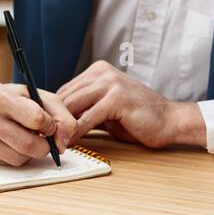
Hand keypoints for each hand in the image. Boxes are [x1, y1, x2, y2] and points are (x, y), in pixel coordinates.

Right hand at [0, 73, 75, 166]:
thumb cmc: (17, 99)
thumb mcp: (41, 97)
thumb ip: (62, 117)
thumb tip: (62, 145)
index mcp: (2, 98)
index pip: (36, 119)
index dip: (49, 125)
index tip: (48, 123)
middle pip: (28, 145)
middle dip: (44, 145)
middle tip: (44, 138)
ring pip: (20, 158)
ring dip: (33, 152)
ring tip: (28, 137)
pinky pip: (12, 163)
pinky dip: (22, 156)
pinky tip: (16, 143)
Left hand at [57, 61, 205, 149]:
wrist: (169, 120)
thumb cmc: (137, 118)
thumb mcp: (105, 109)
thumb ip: (84, 109)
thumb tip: (57, 121)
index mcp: (98, 71)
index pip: (65, 90)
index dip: (53, 111)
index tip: (44, 128)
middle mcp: (102, 73)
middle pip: (66, 97)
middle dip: (54, 120)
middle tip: (44, 139)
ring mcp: (110, 83)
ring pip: (74, 106)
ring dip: (62, 127)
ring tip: (55, 143)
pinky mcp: (117, 98)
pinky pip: (88, 117)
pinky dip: (76, 131)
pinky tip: (70, 142)